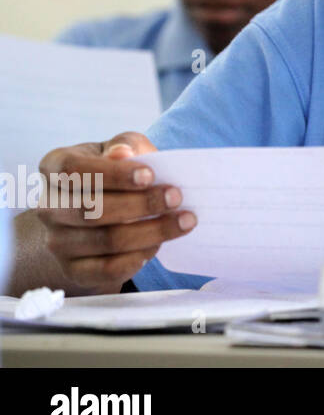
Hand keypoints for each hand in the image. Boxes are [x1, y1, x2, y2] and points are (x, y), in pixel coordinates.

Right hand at [33, 132, 195, 293]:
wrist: (100, 213)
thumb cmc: (114, 171)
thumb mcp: (122, 148)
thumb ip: (126, 145)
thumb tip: (122, 152)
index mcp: (54, 167)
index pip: (73, 170)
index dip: (112, 174)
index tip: (149, 175)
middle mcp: (49, 206)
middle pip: (92, 209)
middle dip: (141, 204)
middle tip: (177, 198)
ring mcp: (57, 241)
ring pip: (105, 240)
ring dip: (151, 232)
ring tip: (183, 221)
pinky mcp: (74, 269)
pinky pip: (106, 269)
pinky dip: (136, 259)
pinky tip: (158, 245)